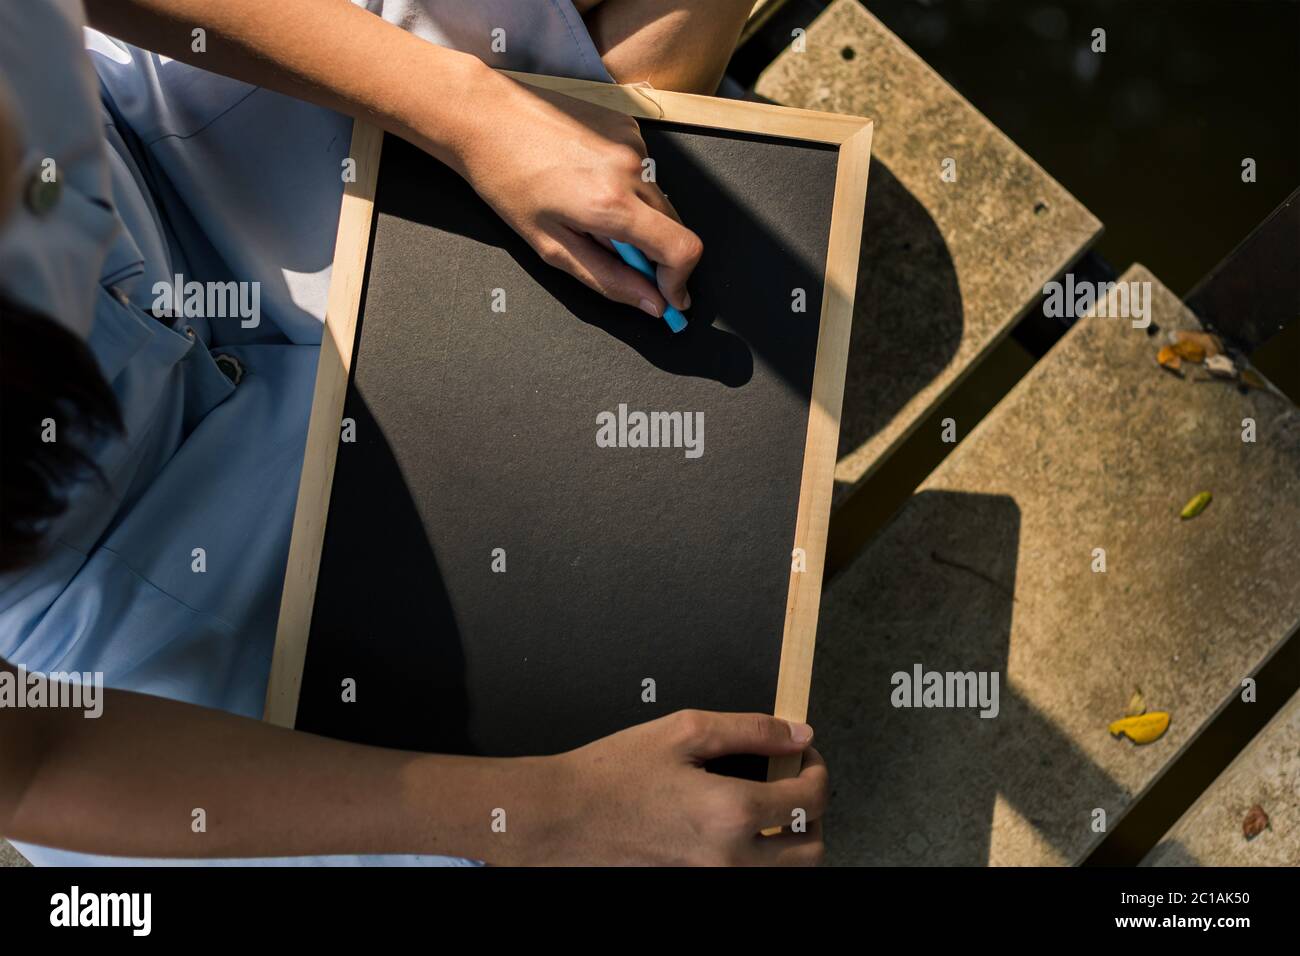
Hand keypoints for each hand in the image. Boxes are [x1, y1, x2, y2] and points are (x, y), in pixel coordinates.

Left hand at [448, 72, 701, 319]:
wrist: (486, 117)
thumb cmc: (506, 180)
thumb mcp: (551, 247)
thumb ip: (608, 279)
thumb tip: (651, 303)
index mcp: (611, 204)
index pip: (683, 249)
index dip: (680, 280)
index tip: (668, 297)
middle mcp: (631, 169)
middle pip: (674, 227)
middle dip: (653, 253)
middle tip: (611, 254)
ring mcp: (633, 142)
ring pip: (659, 201)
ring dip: (637, 218)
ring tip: (588, 209)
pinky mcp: (628, 126)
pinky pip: (645, 172)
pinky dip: (627, 188)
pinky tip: (587, 180)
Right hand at [522, 710, 827, 865]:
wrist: (562, 817)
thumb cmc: (612, 774)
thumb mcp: (684, 730)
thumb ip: (750, 729)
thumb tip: (795, 734)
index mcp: (732, 812)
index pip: (811, 799)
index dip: (817, 768)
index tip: (803, 753)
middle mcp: (731, 859)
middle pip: (812, 848)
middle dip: (814, 810)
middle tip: (793, 780)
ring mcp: (714, 882)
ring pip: (787, 874)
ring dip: (793, 840)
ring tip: (770, 806)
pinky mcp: (697, 887)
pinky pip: (752, 879)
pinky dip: (761, 858)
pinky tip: (739, 828)